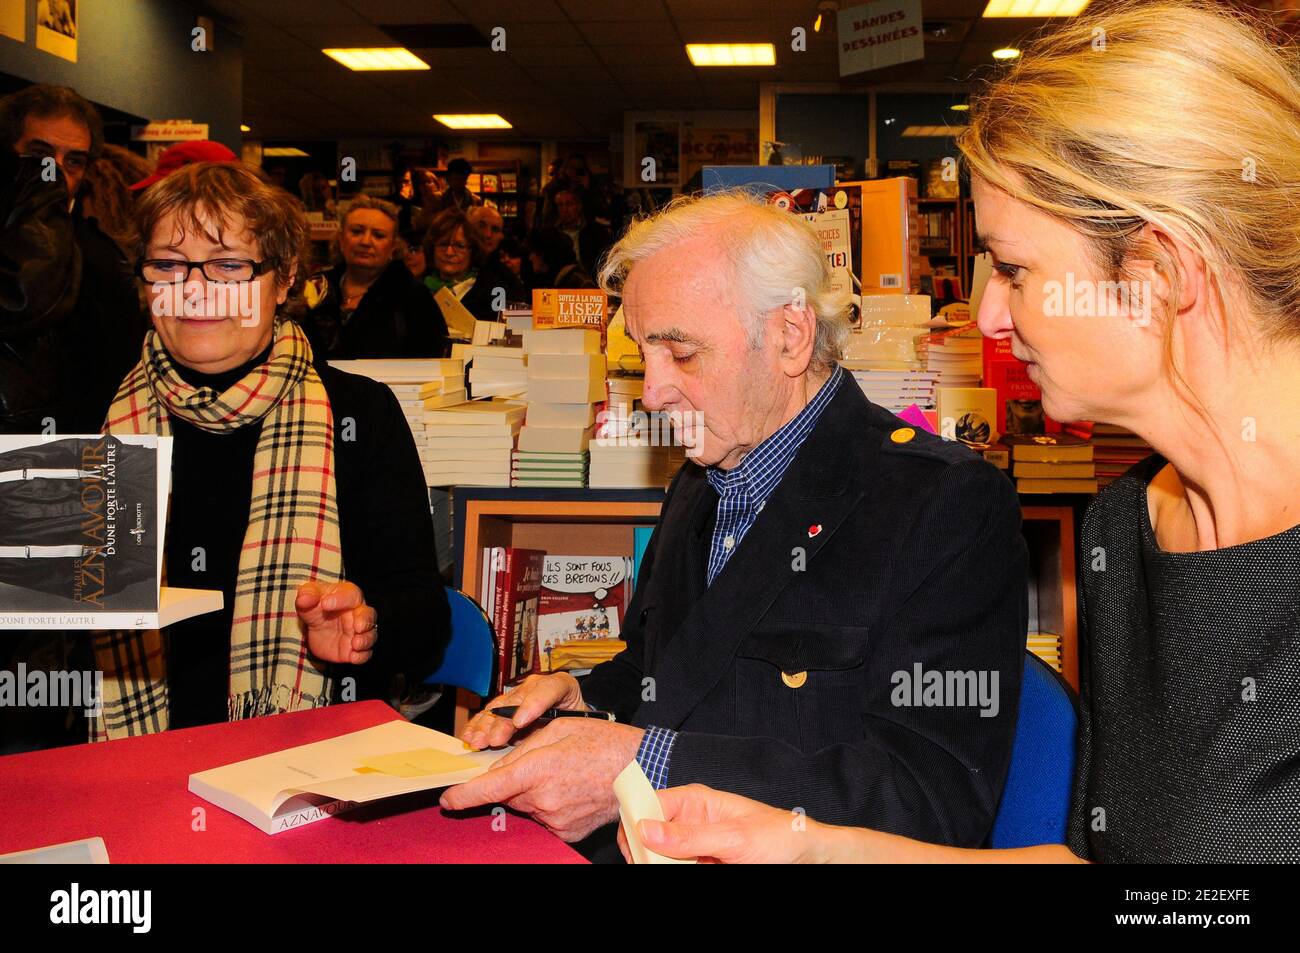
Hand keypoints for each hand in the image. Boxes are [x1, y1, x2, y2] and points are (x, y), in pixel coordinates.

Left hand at [296, 580, 376, 664]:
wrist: (315, 628)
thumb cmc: (316, 606)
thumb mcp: (308, 597)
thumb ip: (307, 595)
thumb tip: (304, 598)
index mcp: (349, 596)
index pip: (351, 595)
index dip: (340, 599)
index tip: (324, 604)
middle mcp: (358, 614)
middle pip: (369, 615)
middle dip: (365, 621)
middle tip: (357, 626)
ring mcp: (358, 633)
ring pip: (370, 635)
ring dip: (365, 640)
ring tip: (355, 644)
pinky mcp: (354, 649)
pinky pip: (364, 654)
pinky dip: (361, 656)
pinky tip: (353, 657)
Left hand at [441, 718, 643, 841]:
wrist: (641, 770)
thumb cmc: (603, 742)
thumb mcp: (559, 729)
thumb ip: (523, 747)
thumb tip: (500, 766)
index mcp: (539, 769)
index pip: (490, 787)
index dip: (463, 795)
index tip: (447, 799)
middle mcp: (544, 799)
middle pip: (509, 794)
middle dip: (513, 780)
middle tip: (539, 763)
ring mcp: (555, 820)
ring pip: (526, 806)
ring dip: (532, 792)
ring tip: (563, 775)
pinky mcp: (566, 832)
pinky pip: (544, 818)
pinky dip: (548, 805)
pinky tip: (570, 790)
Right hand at [461, 672, 585, 749]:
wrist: (571, 722)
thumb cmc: (575, 727)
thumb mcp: (573, 729)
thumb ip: (558, 735)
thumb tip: (541, 755)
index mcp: (562, 686)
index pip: (549, 689)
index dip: (533, 704)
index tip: (521, 722)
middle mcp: (537, 685)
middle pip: (517, 700)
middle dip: (503, 721)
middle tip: (495, 740)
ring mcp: (519, 694)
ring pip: (499, 706)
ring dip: (486, 726)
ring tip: (478, 742)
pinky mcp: (505, 705)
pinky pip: (488, 713)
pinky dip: (477, 726)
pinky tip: (468, 736)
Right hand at [618, 784, 849, 863]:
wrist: (806, 856)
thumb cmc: (779, 837)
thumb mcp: (734, 838)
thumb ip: (689, 836)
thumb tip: (645, 830)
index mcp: (694, 801)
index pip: (647, 804)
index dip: (635, 824)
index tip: (635, 850)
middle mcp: (688, 821)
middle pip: (648, 836)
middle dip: (647, 854)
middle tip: (655, 867)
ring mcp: (693, 846)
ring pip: (659, 858)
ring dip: (661, 865)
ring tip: (694, 866)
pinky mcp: (700, 863)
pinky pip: (676, 867)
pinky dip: (674, 871)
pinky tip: (696, 869)